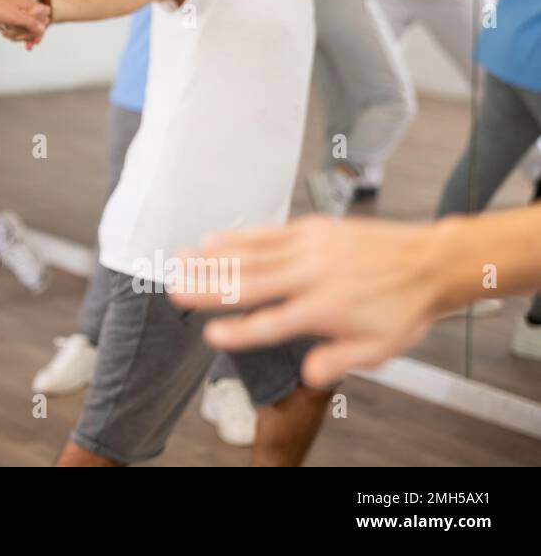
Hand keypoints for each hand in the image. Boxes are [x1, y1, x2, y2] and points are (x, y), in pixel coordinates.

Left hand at [0, 0, 48, 48]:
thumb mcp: (17, 17)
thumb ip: (32, 23)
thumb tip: (43, 29)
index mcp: (28, 4)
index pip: (40, 20)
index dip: (36, 32)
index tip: (27, 37)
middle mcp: (23, 4)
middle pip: (30, 24)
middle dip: (21, 32)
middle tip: (8, 29)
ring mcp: (14, 8)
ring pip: (19, 26)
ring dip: (11, 30)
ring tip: (0, 25)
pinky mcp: (6, 11)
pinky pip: (10, 24)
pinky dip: (5, 27)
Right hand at [168, 215, 446, 385]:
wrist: (429, 261)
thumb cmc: (403, 308)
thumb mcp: (379, 349)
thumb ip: (339, 360)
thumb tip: (309, 374)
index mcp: (324, 310)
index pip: (271, 324)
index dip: (238, 331)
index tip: (210, 335)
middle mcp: (311, 276)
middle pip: (249, 284)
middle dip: (208, 288)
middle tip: (175, 290)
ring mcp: (309, 248)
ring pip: (251, 254)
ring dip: (212, 258)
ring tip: (180, 260)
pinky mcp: (312, 229)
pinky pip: (267, 233)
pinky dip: (238, 236)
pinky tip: (214, 237)